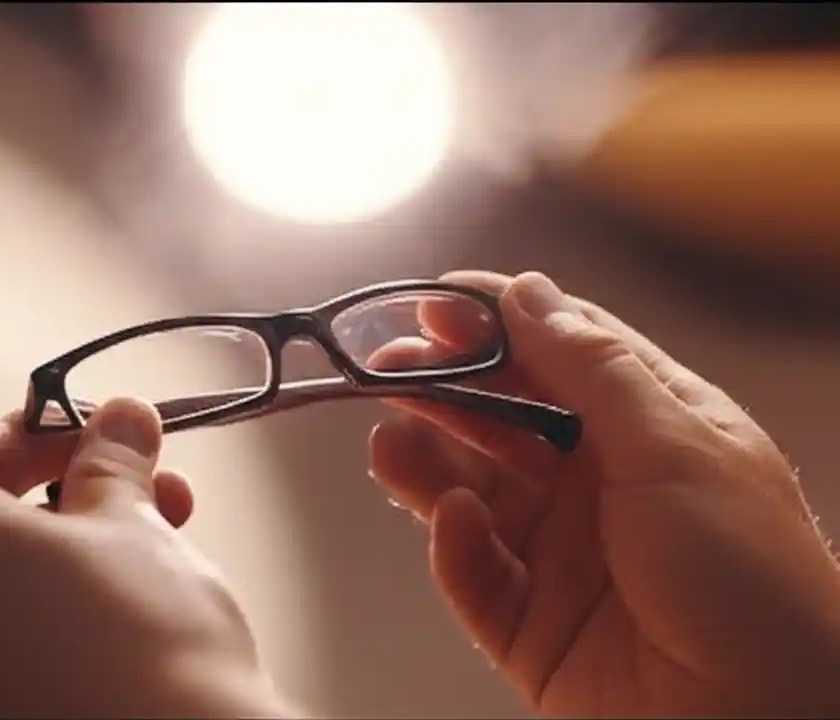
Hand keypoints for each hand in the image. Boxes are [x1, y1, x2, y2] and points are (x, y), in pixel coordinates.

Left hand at [0, 399, 287, 717]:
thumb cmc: (146, 642)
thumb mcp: (135, 524)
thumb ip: (113, 461)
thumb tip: (117, 420)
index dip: (28, 436)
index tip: (83, 430)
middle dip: (63, 504)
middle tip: (137, 493)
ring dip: (58, 569)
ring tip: (145, 562)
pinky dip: (40, 636)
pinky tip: (108, 636)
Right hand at [369, 271, 839, 716]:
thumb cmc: (751, 579)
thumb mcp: (676, 449)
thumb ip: (590, 370)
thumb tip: (526, 293)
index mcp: (649, 429)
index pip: (560, 354)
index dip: (497, 323)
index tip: (434, 301)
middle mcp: (600, 484)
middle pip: (502, 419)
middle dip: (444, 389)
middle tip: (387, 369)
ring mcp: (562, 554)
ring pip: (473, 493)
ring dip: (428, 464)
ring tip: (390, 443)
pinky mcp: (531, 623)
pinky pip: (474, 574)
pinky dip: (454, 546)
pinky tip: (453, 521)